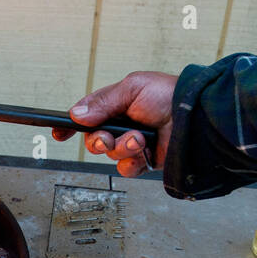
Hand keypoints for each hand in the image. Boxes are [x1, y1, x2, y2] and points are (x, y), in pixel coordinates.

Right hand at [52, 72, 176, 176]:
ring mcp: (133, 144)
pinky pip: (125, 169)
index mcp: (117, 105)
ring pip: (110, 155)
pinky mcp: (144, 161)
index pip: (87, 116)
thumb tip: (76, 113)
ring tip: (139, 138)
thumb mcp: (132, 88)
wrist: (197, 118)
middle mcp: (123, 125)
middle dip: (98, 141)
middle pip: (94, 140)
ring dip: (122, 148)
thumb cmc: (170, 96)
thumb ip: (102, 102)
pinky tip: (144, 151)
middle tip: (108, 138)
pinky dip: (132, 162)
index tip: (60, 133)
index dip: (72, 125)